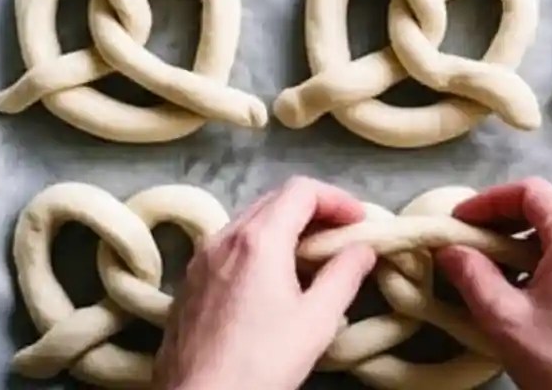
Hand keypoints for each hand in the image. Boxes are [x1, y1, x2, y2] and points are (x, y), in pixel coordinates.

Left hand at [152, 177, 375, 389]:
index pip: (302, 190)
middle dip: (313, 210)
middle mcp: (224, 237)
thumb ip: (344, 276)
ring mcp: (201, 258)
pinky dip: (258, 247)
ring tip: (310, 258)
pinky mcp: (189, 281)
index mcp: (259, 239)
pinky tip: (272, 281)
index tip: (359, 221)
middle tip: (341, 235)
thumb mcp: (317, 320)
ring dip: (284, 227)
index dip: (337, 198)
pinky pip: (229, 246)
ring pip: (249, 221)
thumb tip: (362, 249)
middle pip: (274, 200)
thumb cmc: (262, 362)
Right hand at [435, 178, 551, 389]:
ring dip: (527, 242)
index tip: (459, 223)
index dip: (488, 201)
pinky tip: (531, 291)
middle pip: (550, 209)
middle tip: (470, 246)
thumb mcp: (505, 321)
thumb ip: (472, 275)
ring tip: (496, 273)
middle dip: (505, 222)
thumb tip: (449, 249)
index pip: (531, 192)